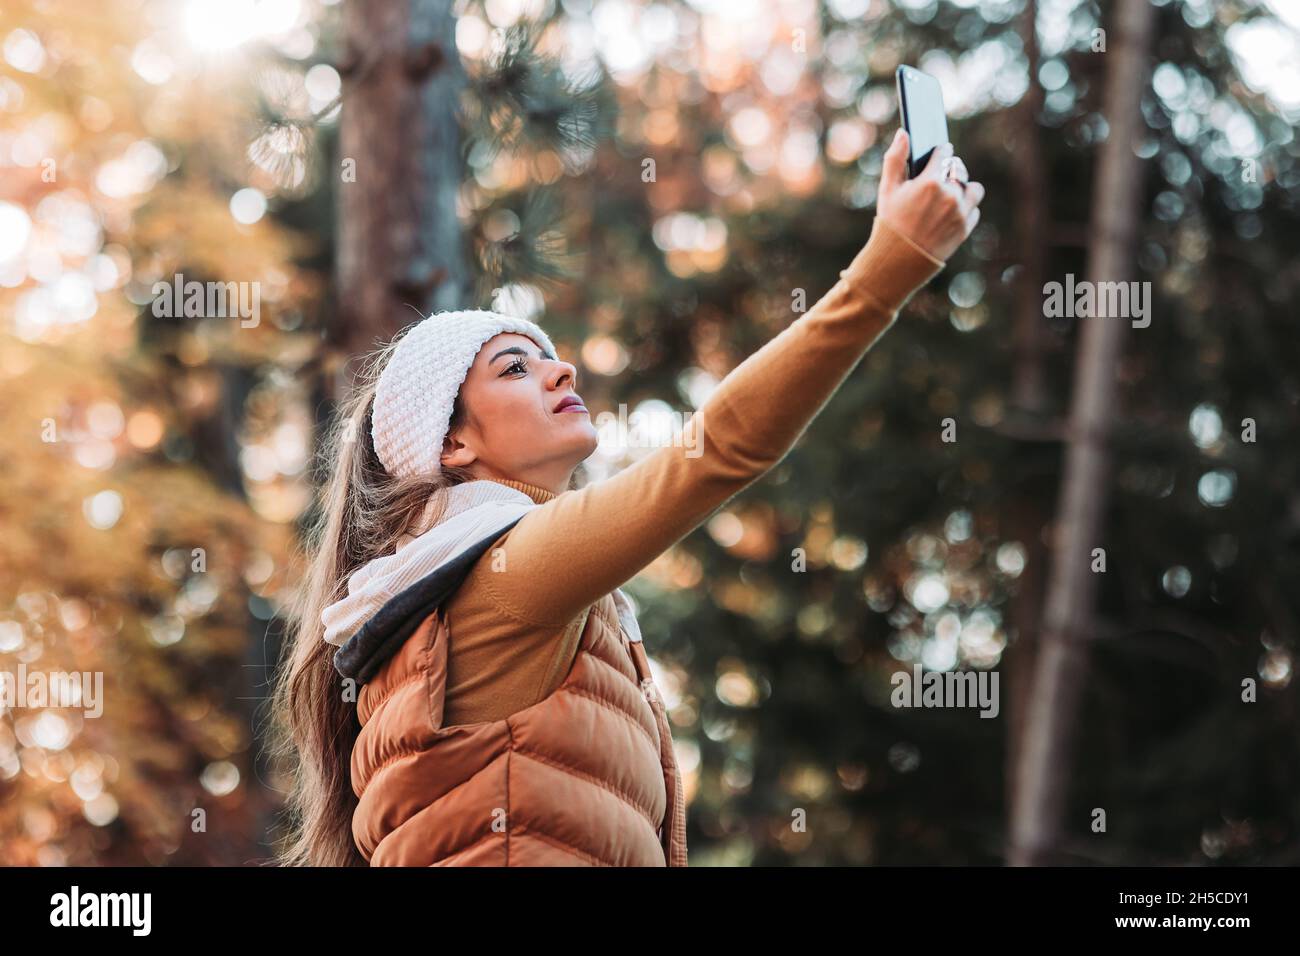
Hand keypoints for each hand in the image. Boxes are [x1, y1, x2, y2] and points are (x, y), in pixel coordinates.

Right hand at [876, 129, 984, 261]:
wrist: (899, 260)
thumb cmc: (891, 223)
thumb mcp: (888, 189)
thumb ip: (895, 158)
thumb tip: (903, 133)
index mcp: (930, 182)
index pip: (945, 154)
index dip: (942, 152)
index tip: (941, 152)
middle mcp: (949, 195)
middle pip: (959, 169)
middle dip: (951, 169)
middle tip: (942, 176)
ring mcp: (960, 212)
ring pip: (973, 189)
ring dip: (964, 188)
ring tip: (950, 194)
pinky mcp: (965, 228)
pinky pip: (974, 210)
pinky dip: (965, 209)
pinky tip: (950, 213)